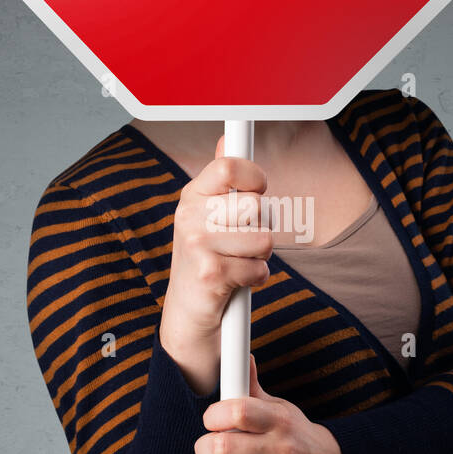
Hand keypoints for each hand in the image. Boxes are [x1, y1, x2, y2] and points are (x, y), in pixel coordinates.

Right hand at [160, 138, 272, 393]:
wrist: (188, 313)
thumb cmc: (206, 260)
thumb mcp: (208, 216)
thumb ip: (221, 180)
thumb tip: (228, 140)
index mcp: (191, 197)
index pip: (230, 166)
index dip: (255, 177)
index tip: (258, 190)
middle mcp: (189, 217)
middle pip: (256, 206)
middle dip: (262, 228)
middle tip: (244, 242)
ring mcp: (197, 245)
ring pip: (264, 239)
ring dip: (260, 257)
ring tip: (239, 262)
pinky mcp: (210, 274)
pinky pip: (260, 269)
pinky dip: (256, 279)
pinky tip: (236, 282)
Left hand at [196, 356, 354, 453]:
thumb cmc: (298, 436)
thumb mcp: (281, 408)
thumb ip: (253, 388)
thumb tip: (242, 359)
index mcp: (278, 420)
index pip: (237, 411)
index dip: (214, 414)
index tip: (212, 420)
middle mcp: (279, 449)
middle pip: (223, 446)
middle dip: (204, 446)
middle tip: (207, 446)